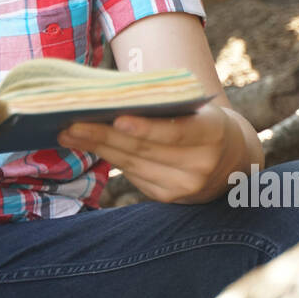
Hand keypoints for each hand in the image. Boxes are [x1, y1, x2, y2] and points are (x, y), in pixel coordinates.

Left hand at [58, 103, 238, 203]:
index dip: (145, 128)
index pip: (175, 133)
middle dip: (104, 136)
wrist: (229, 158)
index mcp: (212, 133)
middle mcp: (201, 165)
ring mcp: (185, 187)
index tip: (116, 119)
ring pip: (133, 165)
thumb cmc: (201, 120)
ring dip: (98, 148)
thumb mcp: (195, 108)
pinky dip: (110, 159)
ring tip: (69, 133)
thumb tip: (112, 99)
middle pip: (144, 150)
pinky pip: (133, 176)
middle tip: (70, 123)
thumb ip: (163, 105)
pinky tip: (89, 146)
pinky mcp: (169, 198)